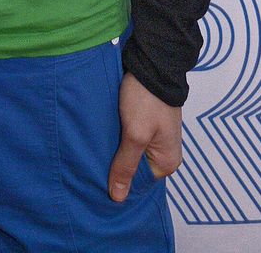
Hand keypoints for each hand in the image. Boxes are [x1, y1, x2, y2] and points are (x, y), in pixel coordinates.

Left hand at [108, 70, 181, 201]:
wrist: (154, 62)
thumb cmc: (147, 98)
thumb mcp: (134, 134)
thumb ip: (126, 165)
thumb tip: (118, 198)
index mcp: (167, 162)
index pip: (138, 182)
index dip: (118, 180)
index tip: (97, 177)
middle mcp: (165, 152)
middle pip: (135, 167)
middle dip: (116, 164)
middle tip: (92, 162)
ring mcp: (157, 136)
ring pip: (131, 151)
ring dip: (116, 149)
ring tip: (95, 149)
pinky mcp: (149, 122)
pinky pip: (132, 137)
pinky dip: (119, 136)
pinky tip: (105, 135)